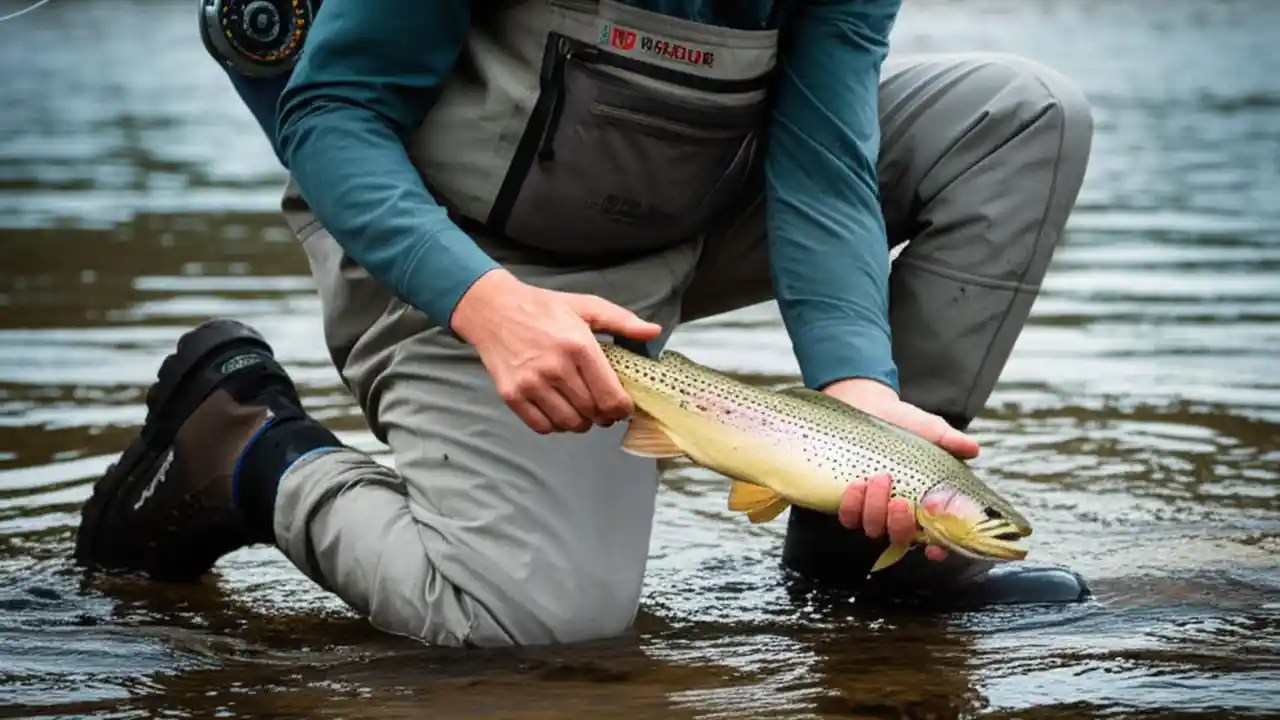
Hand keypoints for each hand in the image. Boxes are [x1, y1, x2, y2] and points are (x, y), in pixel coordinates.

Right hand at [451, 269, 661, 433]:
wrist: (493, 309)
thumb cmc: (543, 308)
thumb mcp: (586, 307)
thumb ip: (622, 322)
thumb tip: (654, 332)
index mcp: (578, 346)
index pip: (610, 396)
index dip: (622, 409)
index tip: (623, 407)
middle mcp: (555, 368)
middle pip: (592, 413)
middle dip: (603, 416)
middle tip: (603, 408)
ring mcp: (531, 383)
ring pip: (569, 423)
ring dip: (581, 423)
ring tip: (582, 410)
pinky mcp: (511, 395)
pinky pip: (542, 426)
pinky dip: (555, 425)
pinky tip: (559, 410)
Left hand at [825, 377, 981, 562]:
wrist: (869, 408)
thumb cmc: (905, 424)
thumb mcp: (930, 430)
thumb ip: (951, 441)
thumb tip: (972, 449)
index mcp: (924, 505)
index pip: (934, 539)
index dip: (937, 549)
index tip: (936, 547)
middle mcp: (899, 514)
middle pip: (901, 538)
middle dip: (901, 524)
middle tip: (901, 501)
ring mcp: (873, 510)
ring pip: (873, 529)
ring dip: (876, 509)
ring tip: (879, 479)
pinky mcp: (850, 502)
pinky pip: (848, 518)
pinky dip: (853, 505)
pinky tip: (857, 484)